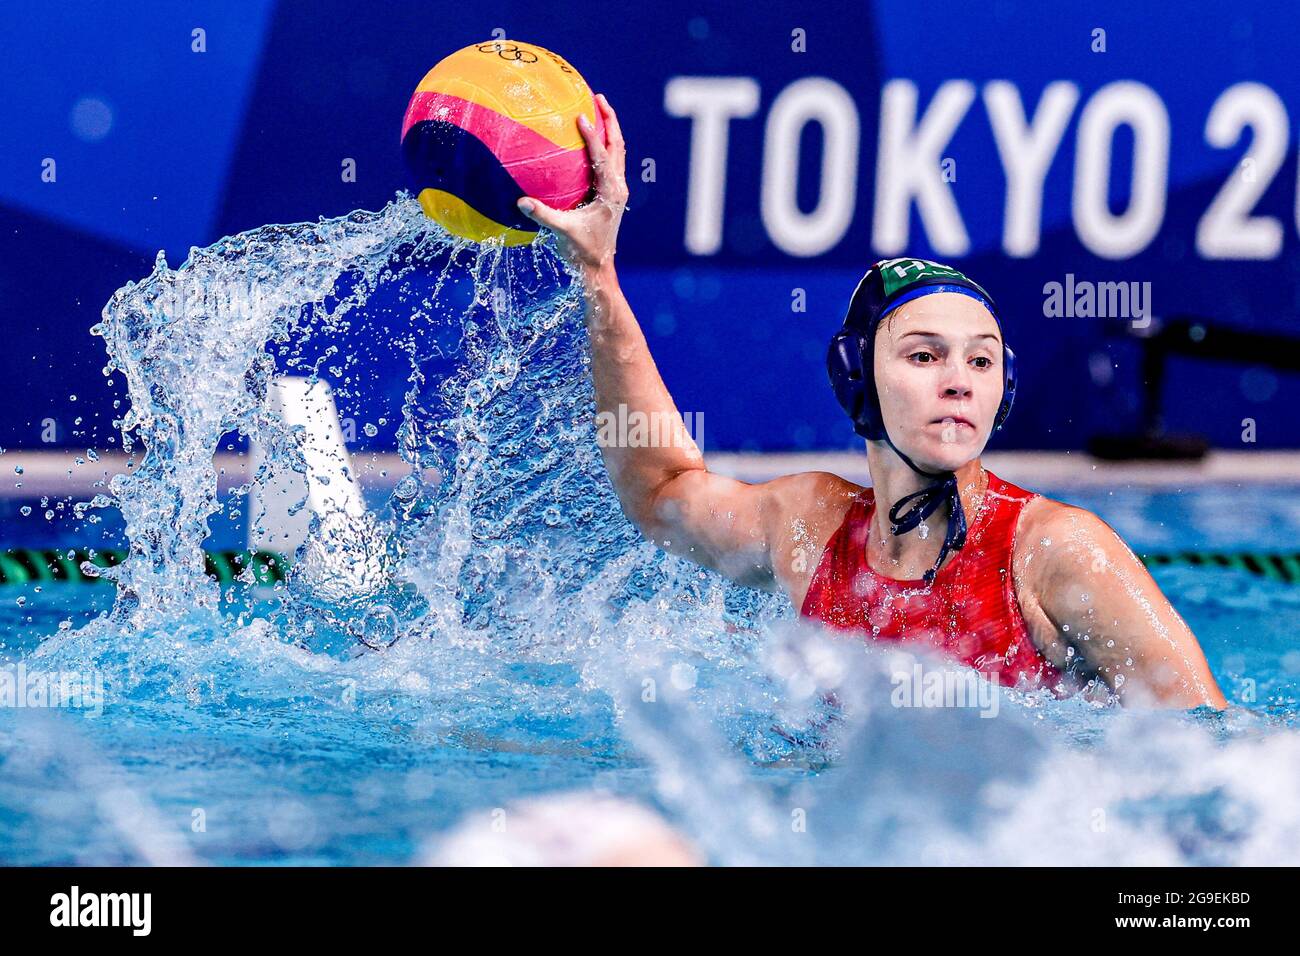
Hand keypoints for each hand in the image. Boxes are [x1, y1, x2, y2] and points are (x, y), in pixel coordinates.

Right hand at [516, 92, 627, 272]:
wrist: (598, 268)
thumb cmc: (582, 252)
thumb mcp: (562, 232)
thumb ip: (543, 216)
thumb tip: (520, 202)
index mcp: (610, 193)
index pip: (601, 156)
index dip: (592, 135)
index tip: (581, 116)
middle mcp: (617, 188)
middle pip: (617, 145)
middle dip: (610, 120)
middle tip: (598, 97)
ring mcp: (616, 190)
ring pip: (617, 152)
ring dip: (609, 129)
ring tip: (598, 108)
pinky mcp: (611, 194)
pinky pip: (609, 163)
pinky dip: (602, 146)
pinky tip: (587, 139)